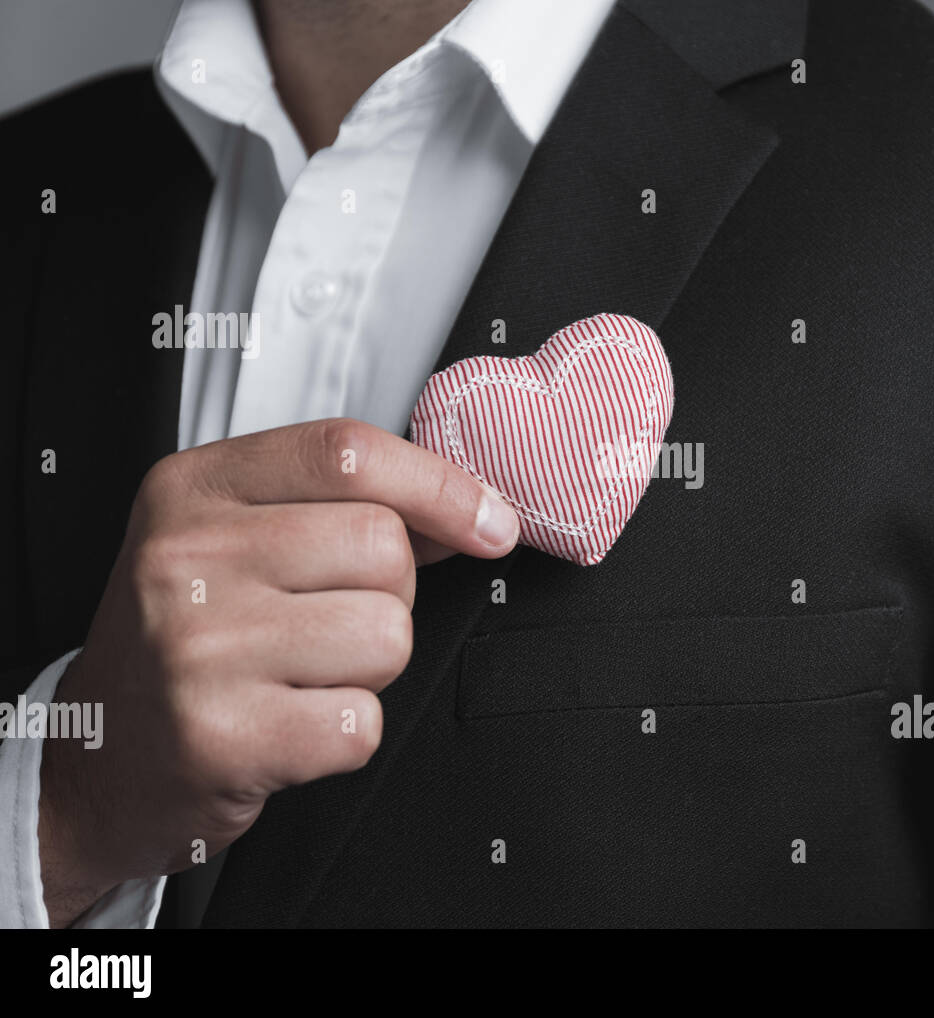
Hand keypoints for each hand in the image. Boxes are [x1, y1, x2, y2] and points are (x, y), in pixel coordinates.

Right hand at [36, 418, 517, 926]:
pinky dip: (345, 732)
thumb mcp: (236, 541)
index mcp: (195, 489)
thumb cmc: (186, 640)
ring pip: (388, 635)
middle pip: (384, 547)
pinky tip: (289, 724)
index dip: (443, 486)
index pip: (350, 454)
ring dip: (369, 669)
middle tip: (326, 622)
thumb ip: (342, 508)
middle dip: (389, 594)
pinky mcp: (220, 736)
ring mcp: (198, 648)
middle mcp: (186, 558)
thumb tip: (472, 511)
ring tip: (300, 675)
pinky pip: (361, 721)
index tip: (490, 522)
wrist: (98, 759)